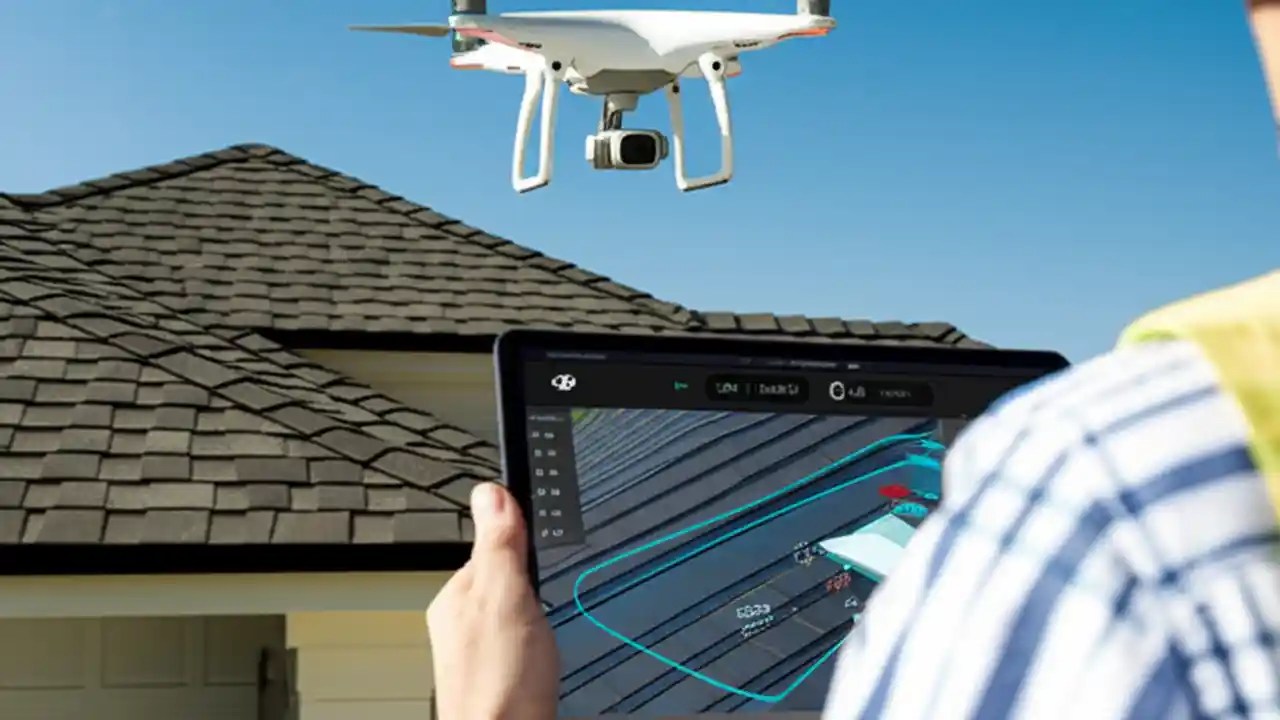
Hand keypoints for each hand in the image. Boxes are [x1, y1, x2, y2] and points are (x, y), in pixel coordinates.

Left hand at [426, 482, 559, 719]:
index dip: (522, 552)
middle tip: (539, 614)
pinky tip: (538, 662)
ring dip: (533, 621)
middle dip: (531, 591)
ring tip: (539, 643)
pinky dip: (533, 646)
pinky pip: (517, 643)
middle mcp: (458, 622)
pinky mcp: (494, 676)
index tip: (538, 559)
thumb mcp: (507, 598)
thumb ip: (500, 546)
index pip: (491, 548)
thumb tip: (491, 491)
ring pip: (513, 614)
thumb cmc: (500, 685)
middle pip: (505, 582)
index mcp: (455, 596)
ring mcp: (474, 651)